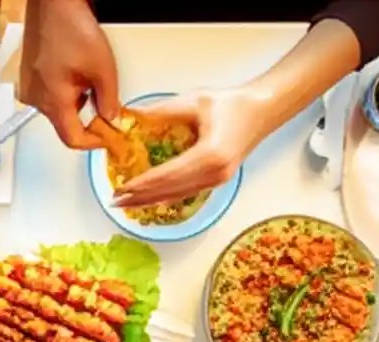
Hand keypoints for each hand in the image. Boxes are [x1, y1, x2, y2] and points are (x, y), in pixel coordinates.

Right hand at [18, 0, 118, 148]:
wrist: (53, 4)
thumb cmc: (70, 27)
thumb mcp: (103, 69)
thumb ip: (109, 101)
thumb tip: (112, 119)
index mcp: (52, 101)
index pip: (73, 139)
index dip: (94, 142)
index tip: (108, 136)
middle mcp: (36, 98)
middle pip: (66, 122)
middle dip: (88, 114)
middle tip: (106, 100)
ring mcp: (30, 87)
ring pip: (59, 106)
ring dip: (78, 98)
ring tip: (88, 73)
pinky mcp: (29, 76)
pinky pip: (50, 92)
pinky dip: (66, 87)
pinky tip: (74, 68)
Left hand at [112, 87, 268, 208]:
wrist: (263, 110)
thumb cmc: (233, 103)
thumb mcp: (195, 101)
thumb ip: (162, 110)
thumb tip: (132, 115)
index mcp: (210, 155)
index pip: (167, 174)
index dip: (142, 183)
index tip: (121, 188)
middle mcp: (214, 173)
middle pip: (170, 190)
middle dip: (141, 197)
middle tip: (115, 201)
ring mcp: (217, 180)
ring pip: (177, 196)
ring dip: (151, 200)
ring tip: (127, 204)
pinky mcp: (217, 180)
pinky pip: (186, 193)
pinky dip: (166, 196)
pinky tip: (150, 200)